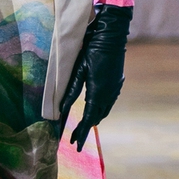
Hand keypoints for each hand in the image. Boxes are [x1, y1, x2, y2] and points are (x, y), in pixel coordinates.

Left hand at [58, 3, 131, 150]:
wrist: (112, 34)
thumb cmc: (92, 49)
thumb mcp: (79, 70)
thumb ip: (71, 90)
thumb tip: (61, 109)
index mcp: (97, 92)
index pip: (87, 118)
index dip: (80, 132)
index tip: (74, 144)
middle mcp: (108, 93)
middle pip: (96, 117)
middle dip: (84, 129)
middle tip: (75, 140)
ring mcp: (115, 88)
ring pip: (104, 110)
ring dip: (93, 119)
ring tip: (83, 127)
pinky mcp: (117, 82)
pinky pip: (109, 102)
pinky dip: (101, 109)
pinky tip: (96, 108)